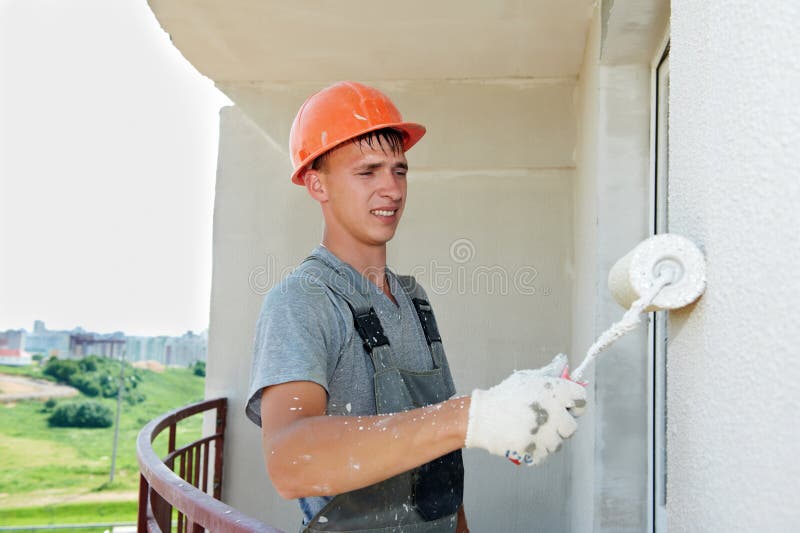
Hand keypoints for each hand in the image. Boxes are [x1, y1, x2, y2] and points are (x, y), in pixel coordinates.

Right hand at [464, 355, 586, 465]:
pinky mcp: (538, 451)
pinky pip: (545, 454)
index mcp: (555, 392)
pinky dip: (536, 450)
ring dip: (548, 438)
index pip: (581, 399)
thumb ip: (549, 374)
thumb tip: (565, 366)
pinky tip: (524, 438)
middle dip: (561, 424)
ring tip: (530, 429)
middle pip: (572, 426)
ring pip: (558, 442)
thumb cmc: (504, 396)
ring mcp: (547, 435)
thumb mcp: (527, 379)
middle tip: (545, 420)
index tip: (567, 406)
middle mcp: (555, 413)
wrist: (482, 417)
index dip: (574, 403)